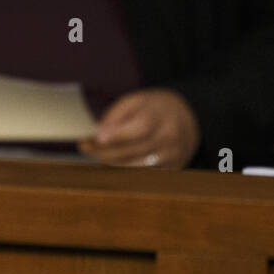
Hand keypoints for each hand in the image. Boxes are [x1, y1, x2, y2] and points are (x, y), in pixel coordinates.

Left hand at [78, 88, 199, 168]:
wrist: (189, 117)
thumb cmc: (154, 107)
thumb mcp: (135, 100)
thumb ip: (116, 116)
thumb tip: (98, 133)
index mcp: (160, 116)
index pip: (137, 130)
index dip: (115, 136)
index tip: (94, 139)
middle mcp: (169, 138)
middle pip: (131, 150)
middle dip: (102, 150)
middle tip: (83, 146)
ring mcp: (173, 156)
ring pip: (133, 165)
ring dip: (109, 160)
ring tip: (93, 151)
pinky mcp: (173, 168)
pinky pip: (142, 172)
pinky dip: (123, 166)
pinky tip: (111, 158)